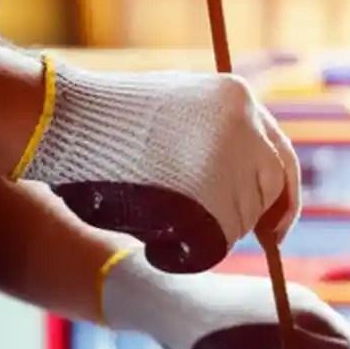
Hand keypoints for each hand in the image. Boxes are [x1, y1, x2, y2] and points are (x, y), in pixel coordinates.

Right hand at [20, 58, 300, 269]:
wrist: (67, 124)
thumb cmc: (110, 122)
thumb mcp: (178, 107)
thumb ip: (218, 133)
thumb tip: (250, 180)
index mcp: (239, 98)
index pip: (280, 156)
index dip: (282, 195)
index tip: (275, 224)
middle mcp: (245, 128)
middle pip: (269, 190)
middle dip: (252, 217)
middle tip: (221, 231)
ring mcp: (230, 164)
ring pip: (241, 220)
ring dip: (212, 230)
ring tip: (165, 211)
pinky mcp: (212, 201)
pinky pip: (218, 242)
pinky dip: (194, 249)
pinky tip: (162, 236)